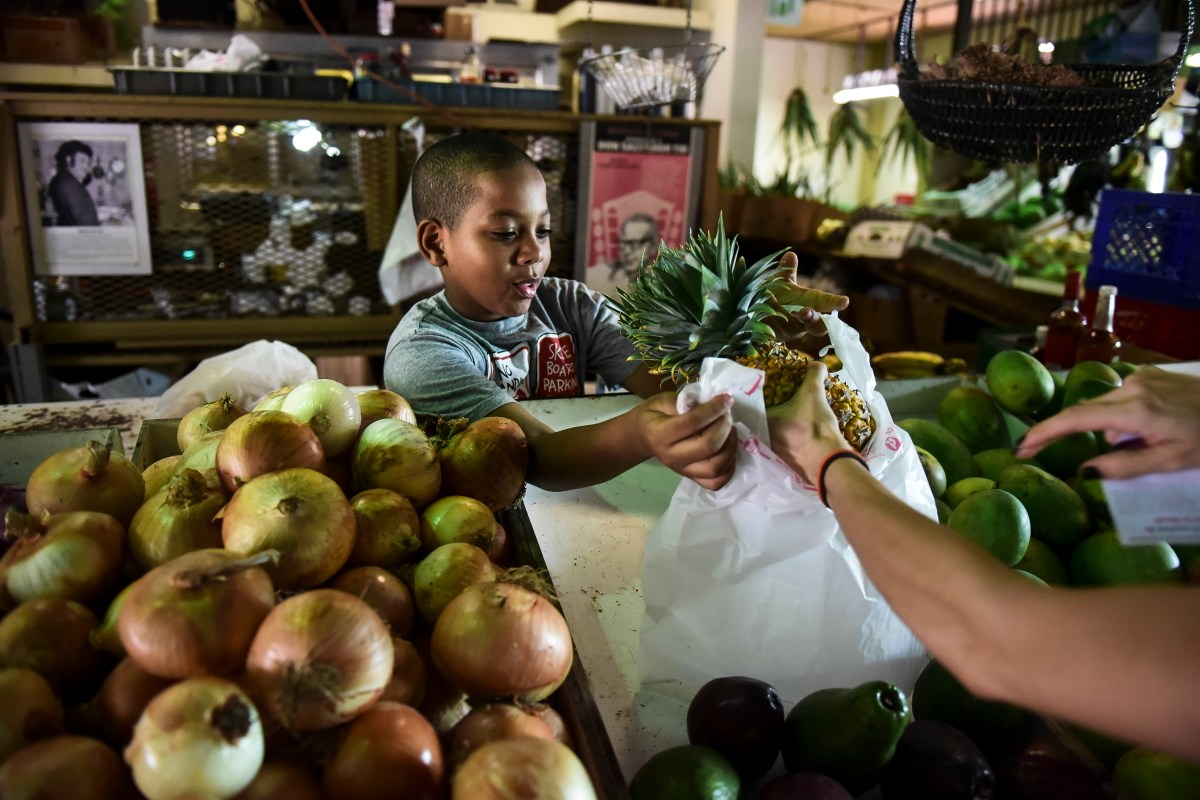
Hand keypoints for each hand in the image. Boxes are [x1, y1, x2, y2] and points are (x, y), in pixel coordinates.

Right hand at [637, 392, 736, 489]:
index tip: (726, 399)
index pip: (693, 423)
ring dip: (730, 447)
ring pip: (715, 468)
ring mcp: (682, 470)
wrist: (642, 437)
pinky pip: (716, 482)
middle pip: (708, 446)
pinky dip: (729, 468)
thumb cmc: (655, 415)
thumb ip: (686, 401)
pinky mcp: (691, 477)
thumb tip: (713, 402)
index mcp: (660, 434)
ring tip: (730, 431)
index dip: (714, 409)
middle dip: (724, 427)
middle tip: (727, 414)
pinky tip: (728, 450)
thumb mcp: (664, 400)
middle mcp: (671, 456)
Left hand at [766, 361, 849, 480]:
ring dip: (777, 429)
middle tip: (776, 403)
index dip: (756, 399)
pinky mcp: (786, 463)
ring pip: (771, 436)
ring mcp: (773, 453)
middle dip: (767, 414)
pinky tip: (797, 434)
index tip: (762, 392)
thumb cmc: (814, 424)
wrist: (828, 460)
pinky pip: (782, 448)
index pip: (752, 407)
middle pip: (760, 422)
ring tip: (787, 418)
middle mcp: (761, 439)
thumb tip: (817, 363)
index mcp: (762, 421)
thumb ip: (814, 374)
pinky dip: (787, 441)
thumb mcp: (814, 393)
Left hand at [769, 251, 849, 341]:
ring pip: (798, 330)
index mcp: (811, 303)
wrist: (755, 313)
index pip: (827, 304)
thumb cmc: (775, 295)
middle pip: (819, 326)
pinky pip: (778, 333)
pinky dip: (772, 321)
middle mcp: (805, 320)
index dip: (836, 303)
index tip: (845, 301)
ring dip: (792, 319)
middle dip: (814, 319)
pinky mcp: (777, 338)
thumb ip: (786, 271)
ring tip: (788, 310)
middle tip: (805, 311)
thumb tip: (791, 254)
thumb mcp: (780, 282)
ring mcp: (792, 331)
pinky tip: (764, 311)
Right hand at [1016, 368, 1199, 478]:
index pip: (1075, 420)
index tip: (1020, 447)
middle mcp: (1132, 386)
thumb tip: (1084, 470)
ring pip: (1107, 406)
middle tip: (1094, 458)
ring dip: (1113, 428)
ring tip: (1147, 444)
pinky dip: (1127, 415)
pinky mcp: (1152, 374)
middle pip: (1088, 412)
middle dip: (1085, 435)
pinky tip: (1153, 426)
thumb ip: (1125, 467)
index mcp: (1135, 410)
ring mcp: (1142, 377)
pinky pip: (1124, 397)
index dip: (1044, 434)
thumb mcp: (1172, 462)